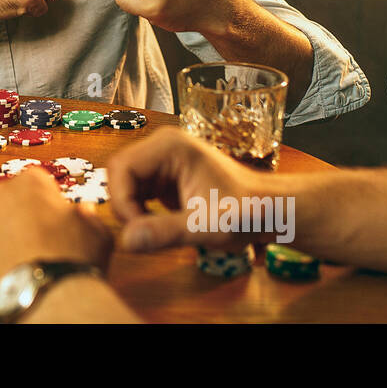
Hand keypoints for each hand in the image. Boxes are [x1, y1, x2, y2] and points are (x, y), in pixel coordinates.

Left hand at [0, 168, 112, 307]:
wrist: (48, 293)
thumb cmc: (74, 259)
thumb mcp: (96, 232)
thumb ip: (87, 217)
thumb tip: (83, 213)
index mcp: (32, 182)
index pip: (35, 186)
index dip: (45, 206)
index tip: (51, 224)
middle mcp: (0, 193)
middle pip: (7, 204)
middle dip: (18, 220)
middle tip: (33, 246)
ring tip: (18, 265)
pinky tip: (1, 275)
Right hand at [108, 127, 277, 251]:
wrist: (267, 210)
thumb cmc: (245, 213)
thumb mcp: (205, 227)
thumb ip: (165, 233)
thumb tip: (126, 242)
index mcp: (170, 146)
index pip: (121, 168)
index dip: (121, 202)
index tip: (138, 231)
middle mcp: (162, 145)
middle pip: (118, 174)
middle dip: (125, 206)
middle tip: (145, 233)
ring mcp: (162, 159)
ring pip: (124, 184)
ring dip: (132, 210)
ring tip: (156, 230)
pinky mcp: (163, 175)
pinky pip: (136, 191)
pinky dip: (140, 211)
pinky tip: (159, 225)